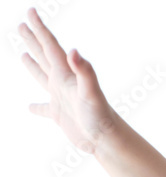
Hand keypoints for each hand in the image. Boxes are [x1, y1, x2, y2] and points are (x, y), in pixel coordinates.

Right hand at [19, 7, 117, 153]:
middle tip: (22, 24)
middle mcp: (62, 82)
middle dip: (33, 39)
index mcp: (67, 74)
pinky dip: (36, 108)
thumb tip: (73, 51)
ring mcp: (60, 98)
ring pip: (42, 76)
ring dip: (32, 65)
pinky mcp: (60, 115)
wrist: (107, 139)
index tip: (30, 12)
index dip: (40, 29)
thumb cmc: (101, 116)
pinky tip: (30, 107)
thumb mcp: (91, 91)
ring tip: (23, 54)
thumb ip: (84, 71)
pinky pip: (44, 109)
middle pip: (44, 55)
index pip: (50, 46)